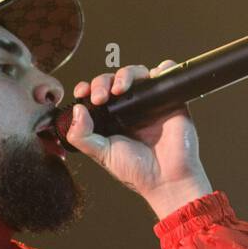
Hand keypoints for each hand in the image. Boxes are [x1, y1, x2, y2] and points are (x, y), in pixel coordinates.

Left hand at [65, 60, 212, 218]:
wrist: (166, 180)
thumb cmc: (136, 172)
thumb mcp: (102, 155)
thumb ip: (82, 136)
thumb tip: (77, 111)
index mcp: (112, 118)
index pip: (97, 93)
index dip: (88, 88)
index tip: (82, 92)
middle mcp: (130, 108)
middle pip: (114, 80)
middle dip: (103, 82)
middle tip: (101, 97)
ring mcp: (150, 103)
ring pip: (137, 74)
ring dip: (126, 74)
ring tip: (120, 87)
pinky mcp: (171, 101)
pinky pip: (167, 75)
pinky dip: (163, 68)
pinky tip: (154, 74)